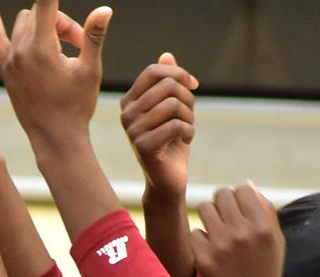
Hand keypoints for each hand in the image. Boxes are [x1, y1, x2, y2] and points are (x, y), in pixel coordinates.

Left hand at [0, 0, 110, 147]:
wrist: (55, 140)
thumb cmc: (76, 108)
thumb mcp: (89, 71)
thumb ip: (92, 37)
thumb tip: (104, 9)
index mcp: (41, 49)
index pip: (46, 3)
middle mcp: (20, 50)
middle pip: (41, 15)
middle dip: (60, 22)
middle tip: (76, 43)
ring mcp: (9, 59)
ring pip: (25, 23)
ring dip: (44, 27)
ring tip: (64, 51)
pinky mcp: (5, 67)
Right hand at [121, 54, 195, 200]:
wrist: (169, 179)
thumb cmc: (172, 142)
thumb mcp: (172, 108)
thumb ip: (168, 82)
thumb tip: (167, 56)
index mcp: (130, 100)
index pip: (154, 71)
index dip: (179, 73)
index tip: (193, 85)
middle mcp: (127, 113)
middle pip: (167, 86)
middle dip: (187, 98)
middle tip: (190, 115)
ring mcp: (132, 130)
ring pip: (173, 105)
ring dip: (189, 117)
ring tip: (187, 128)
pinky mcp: (143, 146)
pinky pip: (176, 125)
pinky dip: (188, 131)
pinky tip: (185, 140)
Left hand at [191, 182, 285, 276]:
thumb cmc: (265, 273)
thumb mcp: (276, 243)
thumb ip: (265, 211)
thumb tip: (246, 184)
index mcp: (263, 226)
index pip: (243, 189)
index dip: (238, 197)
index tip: (237, 209)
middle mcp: (242, 232)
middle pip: (221, 195)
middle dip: (221, 204)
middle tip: (223, 219)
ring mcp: (222, 245)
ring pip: (205, 209)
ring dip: (209, 218)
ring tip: (215, 232)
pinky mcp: (204, 258)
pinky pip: (195, 233)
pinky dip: (200, 240)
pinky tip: (209, 251)